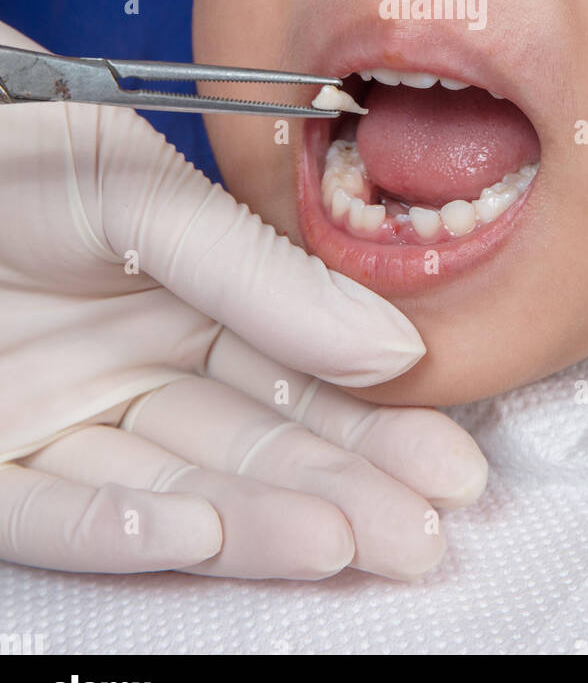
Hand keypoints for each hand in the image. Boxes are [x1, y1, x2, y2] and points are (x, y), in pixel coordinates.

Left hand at [0, 21, 486, 580]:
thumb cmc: (14, 140)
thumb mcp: (146, 193)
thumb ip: (261, 277)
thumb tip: (391, 346)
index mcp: (189, 296)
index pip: (300, 374)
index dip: (377, 421)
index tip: (448, 459)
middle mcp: (136, 364)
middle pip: (252, 447)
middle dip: (342, 491)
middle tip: (418, 532)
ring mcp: (64, 416)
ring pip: (173, 491)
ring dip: (254, 525)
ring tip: (342, 542)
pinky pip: (51, 515)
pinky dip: (120, 533)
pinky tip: (195, 535)